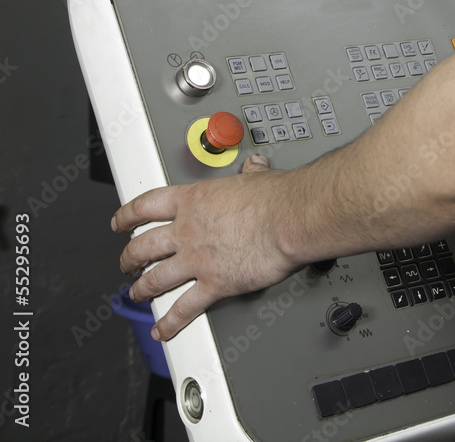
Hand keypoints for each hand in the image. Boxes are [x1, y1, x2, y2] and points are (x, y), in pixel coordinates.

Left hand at [112, 155, 302, 340]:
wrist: (291, 219)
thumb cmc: (277, 197)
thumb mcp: (257, 176)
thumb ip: (250, 173)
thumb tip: (255, 167)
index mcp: (194, 199)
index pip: (146, 206)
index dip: (127, 216)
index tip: (121, 222)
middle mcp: (188, 230)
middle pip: (143, 246)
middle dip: (129, 258)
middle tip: (127, 262)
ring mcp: (197, 260)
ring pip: (155, 279)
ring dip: (143, 289)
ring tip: (138, 293)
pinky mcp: (214, 284)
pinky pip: (185, 308)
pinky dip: (171, 322)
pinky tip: (163, 329)